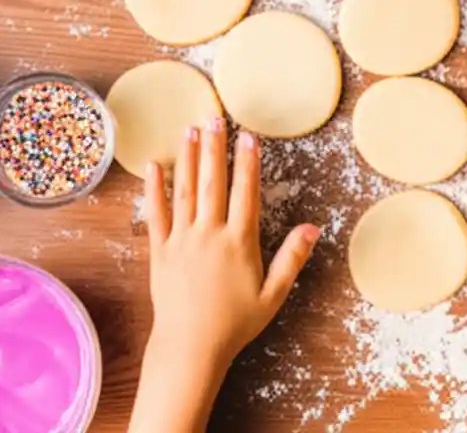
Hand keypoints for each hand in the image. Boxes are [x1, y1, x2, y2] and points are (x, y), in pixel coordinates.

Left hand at [144, 117, 319, 368]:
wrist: (190, 348)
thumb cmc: (235, 323)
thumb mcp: (273, 294)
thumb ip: (292, 258)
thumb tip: (313, 228)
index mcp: (239, 243)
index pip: (245, 194)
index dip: (248, 163)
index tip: (248, 137)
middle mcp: (208, 235)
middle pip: (212, 183)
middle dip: (214, 148)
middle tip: (214, 117)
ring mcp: (181, 241)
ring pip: (185, 192)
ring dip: (188, 159)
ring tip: (189, 130)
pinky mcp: (160, 252)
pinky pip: (156, 215)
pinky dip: (154, 190)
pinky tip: (154, 166)